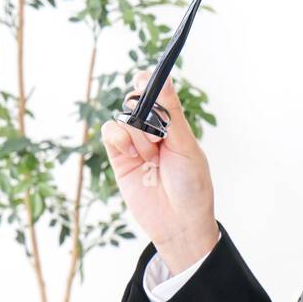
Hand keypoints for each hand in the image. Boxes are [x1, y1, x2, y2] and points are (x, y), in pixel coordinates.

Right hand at [100, 71, 218, 272]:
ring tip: (151, 158)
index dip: (149, 84)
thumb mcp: (186, 146)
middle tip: (158, 138)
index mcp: (174, 124)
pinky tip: (132, 155)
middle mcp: (153, 130)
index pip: (158, 93)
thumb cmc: (192, 186)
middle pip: (137, 102)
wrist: (179, 223)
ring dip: (137, 135)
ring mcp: (135, 143)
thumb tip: (163, 78)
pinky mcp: (118, 158)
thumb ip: (171, 114)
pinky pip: (110, 133)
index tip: (144, 81)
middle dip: (145, 114)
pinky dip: (118, 138)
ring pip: (124, 118)